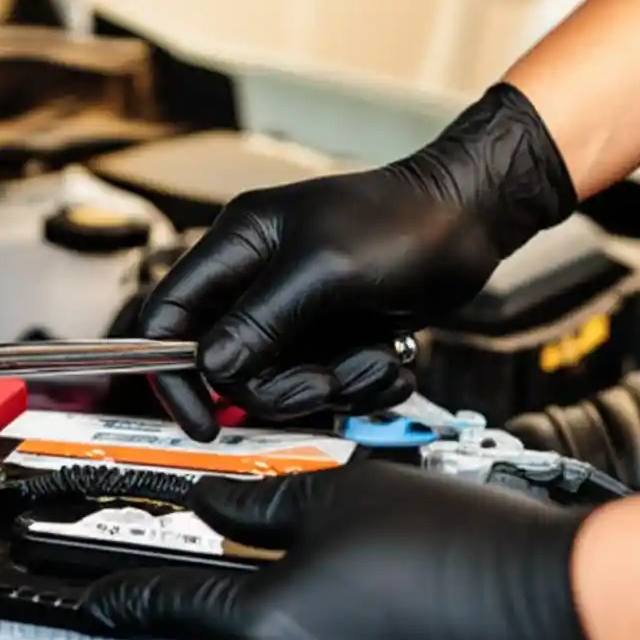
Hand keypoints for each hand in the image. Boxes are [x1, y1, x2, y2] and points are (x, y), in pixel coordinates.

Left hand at [81, 463, 635, 639]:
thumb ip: (258, 495)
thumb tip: (216, 496)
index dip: (118, 595)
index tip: (100, 595)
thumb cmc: (464, 555)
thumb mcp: (344, 493)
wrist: (560, 618)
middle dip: (193, 634)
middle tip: (225, 594)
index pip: (152, 607)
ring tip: (294, 619)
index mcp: (257, 627)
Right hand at [144, 84, 575, 440]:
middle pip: (226, 367)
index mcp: (236, 248)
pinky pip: (322, 386)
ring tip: (372, 362)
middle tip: (324, 382)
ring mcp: (292, 314)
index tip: (201, 420)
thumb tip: (213, 368)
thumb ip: (261, 319)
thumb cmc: (401, 222)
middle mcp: (255, 283)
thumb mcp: (324, 269)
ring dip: (331, 388)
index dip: (172, 372)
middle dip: (279, 388)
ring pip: (278, 384)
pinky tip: (388, 361)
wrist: (471, 220)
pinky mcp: (328, 338)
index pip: (168, 316)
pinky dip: (358, 387)